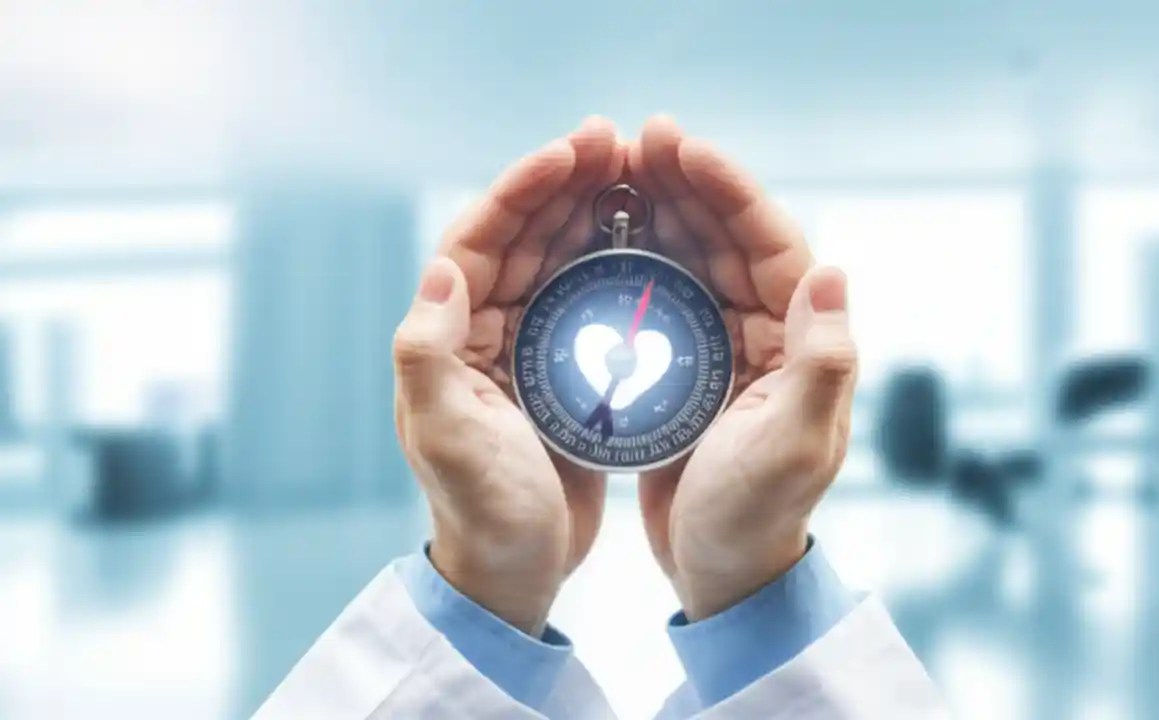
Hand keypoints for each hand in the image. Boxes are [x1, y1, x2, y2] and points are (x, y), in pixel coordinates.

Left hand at [393, 117, 624, 633]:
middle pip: (523, 234)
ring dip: (594, 211)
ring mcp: (521, 347)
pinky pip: (585, 295)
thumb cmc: (481, 512)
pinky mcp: (558, 369)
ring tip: (641, 172)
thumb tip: (441, 268)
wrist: (513, 572)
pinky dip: (613, 261)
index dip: (524, 188)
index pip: (480, 237)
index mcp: (449, 336)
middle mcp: (480, 329)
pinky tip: (651, 240)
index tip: (575, 151)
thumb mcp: (448, 438)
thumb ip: (429, 355)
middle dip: (567, 183)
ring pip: (557, 257)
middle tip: (621, 142)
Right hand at [629, 116, 857, 619]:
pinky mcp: (687, 367)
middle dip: (684, 184)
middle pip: (728, 237)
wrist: (722, 573)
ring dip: (656, 211)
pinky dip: (634, 259)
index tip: (681, 148)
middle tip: (634, 141)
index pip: (772, 241)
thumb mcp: (793, 447)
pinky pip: (661, 294)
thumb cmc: (760, 517)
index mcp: (801, 340)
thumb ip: (819, 364)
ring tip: (611, 171)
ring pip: (692, 257)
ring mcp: (726, 346)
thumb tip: (832, 271)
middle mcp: (769, 331)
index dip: (729, 188)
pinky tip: (597, 237)